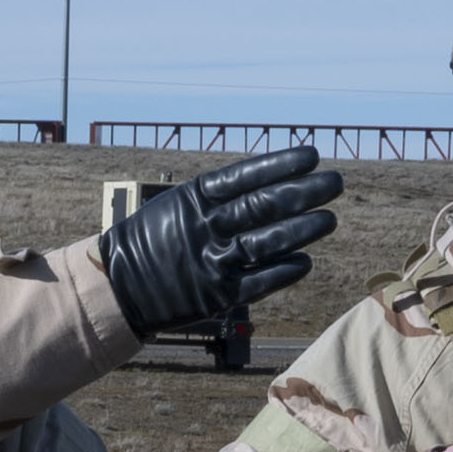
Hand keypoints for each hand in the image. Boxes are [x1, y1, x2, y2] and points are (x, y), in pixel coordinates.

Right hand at [95, 146, 343, 331]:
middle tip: (335, 182)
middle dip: (303, 193)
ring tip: (330, 218)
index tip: (312, 156)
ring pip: (266, 242)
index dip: (281, 165)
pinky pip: (258, 281)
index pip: (246, 176)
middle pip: (263, 206)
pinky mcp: (215, 296)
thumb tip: (267, 183)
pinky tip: (305, 261)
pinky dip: (284, 271)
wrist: (117, 288)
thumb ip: (216, 198)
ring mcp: (211, 262)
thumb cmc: (153, 241)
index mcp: (194, 199)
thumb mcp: (176, 206)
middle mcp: (205, 228)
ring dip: (303, 230)